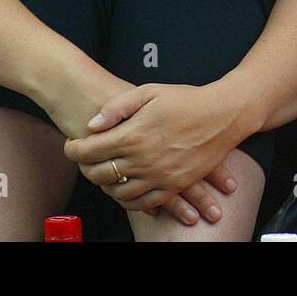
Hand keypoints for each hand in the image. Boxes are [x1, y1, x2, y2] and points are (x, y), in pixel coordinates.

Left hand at [63, 82, 245, 222]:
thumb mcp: (149, 92)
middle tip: (86, 159)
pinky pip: (143, 203)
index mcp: (133, 135)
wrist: (223, 115)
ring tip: (105, 172)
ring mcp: (159, 176)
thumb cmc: (187, 100)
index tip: (73, 145)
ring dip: (105, 185)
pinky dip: (129, 200)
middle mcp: (143, 160)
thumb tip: (93, 125)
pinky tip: (126, 190)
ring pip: (118, 192)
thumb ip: (117, 107)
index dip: (74, 149)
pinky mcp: (174, 185)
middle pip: (99, 174)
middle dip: (86, 167)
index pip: (88, 151)